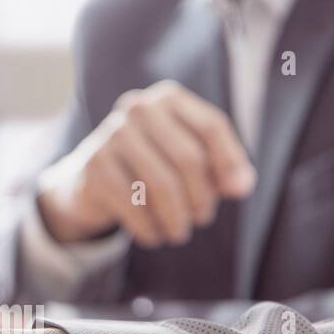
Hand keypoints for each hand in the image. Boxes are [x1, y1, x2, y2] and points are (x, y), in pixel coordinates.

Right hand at [37, 80, 255, 247]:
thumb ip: (223, 169)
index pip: (212, 126)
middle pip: (189, 158)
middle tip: (202, 219)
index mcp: (168, 98)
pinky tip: (153, 234)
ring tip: (179, 232)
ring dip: (177, 219)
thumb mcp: (191, 161)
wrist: (91, 183)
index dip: (230, 161)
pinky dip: (150, 228)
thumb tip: (241, 185)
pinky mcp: (95, 165)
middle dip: (202, 198)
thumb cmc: (153, 168)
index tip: (238, 191)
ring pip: (163, 185)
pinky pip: (135, 205)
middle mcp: (139, 108)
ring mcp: (113, 134)